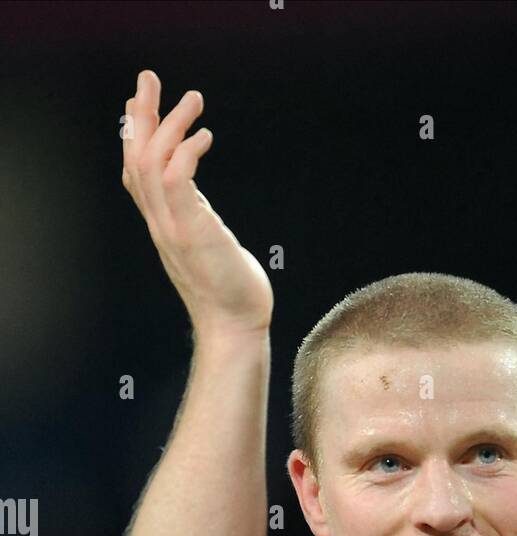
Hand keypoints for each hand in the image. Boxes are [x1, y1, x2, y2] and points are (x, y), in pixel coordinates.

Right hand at [122, 70, 273, 338]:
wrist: (235, 328)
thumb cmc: (232, 294)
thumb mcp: (210, 247)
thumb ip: (200, 223)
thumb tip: (202, 211)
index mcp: (164, 226)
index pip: (136, 174)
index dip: (135, 137)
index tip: (140, 105)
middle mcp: (162, 224)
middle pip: (136, 159)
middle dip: (141, 116)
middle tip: (148, 78)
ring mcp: (174, 228)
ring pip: (152, 163)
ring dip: (169, 125)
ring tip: (192, 98)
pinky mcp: (192, 232)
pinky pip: (178, 180)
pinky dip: (188, 151)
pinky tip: (206, 136)